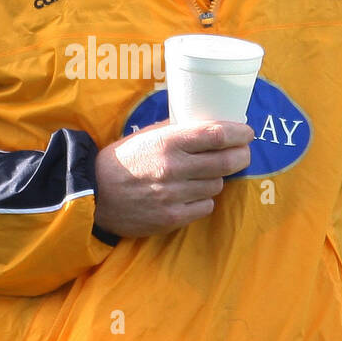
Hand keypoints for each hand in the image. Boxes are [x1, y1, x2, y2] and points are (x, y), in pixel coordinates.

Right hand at [93, 119, 253, 238]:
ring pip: (217, 185)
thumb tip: (207, 123)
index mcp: (167, 142)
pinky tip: (192, 193)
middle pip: (225, 161)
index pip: (216, 135)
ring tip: (206, 174)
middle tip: (242, 153)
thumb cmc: (122, 161)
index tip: (247, 132)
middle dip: (241, 156)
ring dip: (216, 178)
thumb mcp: (146, 135)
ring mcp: (173, 195)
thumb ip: (175, 129)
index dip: (239, 133)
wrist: (95, 195)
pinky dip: (203, 199)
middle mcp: (173, 168)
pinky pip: (205, 206)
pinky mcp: (172, 218)